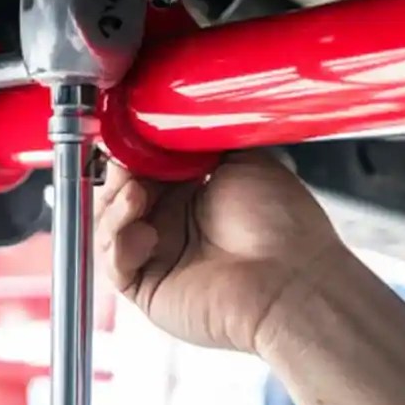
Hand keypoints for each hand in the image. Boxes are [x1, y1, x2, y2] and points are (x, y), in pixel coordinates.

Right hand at [92, 151, 345, 353]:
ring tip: (136, 191)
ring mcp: (159, 254)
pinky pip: (114, 263)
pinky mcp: (149, 287)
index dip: (133, 148)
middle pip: (120, 191)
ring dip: (115, 204)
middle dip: (119, 173)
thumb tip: (172, 116)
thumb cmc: (283, 225)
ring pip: (110, 225)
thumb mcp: (243, 160)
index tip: (128, 131)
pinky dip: (119, 242)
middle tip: (126, 160)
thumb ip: (201, 140)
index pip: (145, 164)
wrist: (294, 279)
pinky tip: (144, 231)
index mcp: (195, 190)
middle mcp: (174, 221)